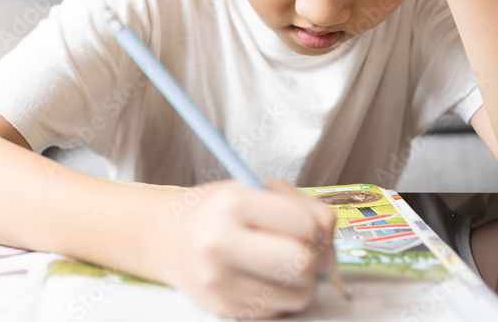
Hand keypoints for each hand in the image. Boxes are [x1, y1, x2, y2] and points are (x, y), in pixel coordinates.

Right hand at [154, 179, 337, 318]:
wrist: (167, 238)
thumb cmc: (218, 210)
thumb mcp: (255, 188)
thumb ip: (301, 206)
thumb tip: (330, 244)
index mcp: (231, 203)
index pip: (304, 223)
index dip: (318, 226)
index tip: (309, 225)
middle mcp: (221, 243)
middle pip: (302, 263)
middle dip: (315, 257)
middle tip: (308, 249)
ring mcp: (221, 281)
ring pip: (299, 294)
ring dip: (303, 281)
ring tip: (284, 263)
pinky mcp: (225, 309)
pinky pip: (280, 310)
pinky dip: (283, 295)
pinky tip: (265, 277)